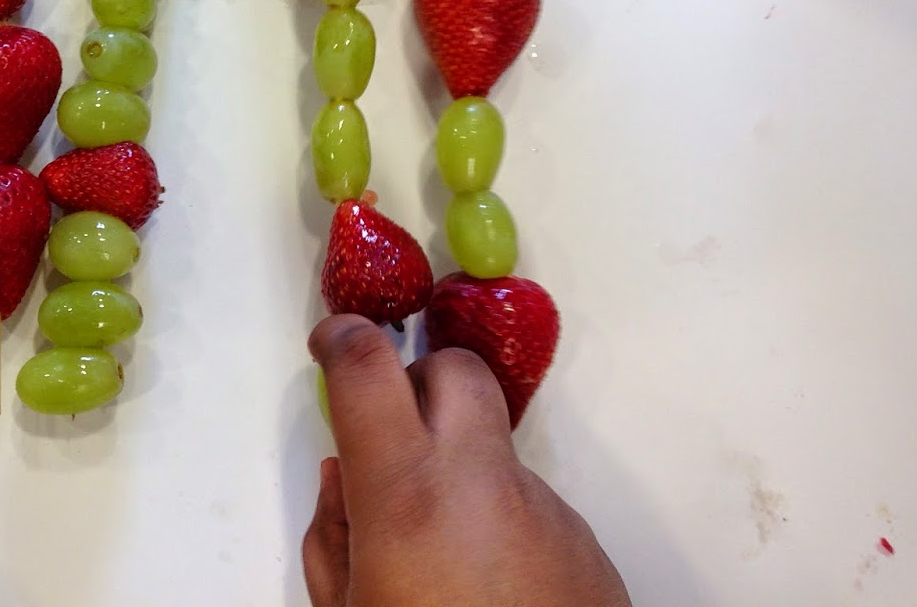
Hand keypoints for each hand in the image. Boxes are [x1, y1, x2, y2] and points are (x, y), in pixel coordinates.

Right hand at [306, 315, 630, 606]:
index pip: (366, 365)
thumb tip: (343, 482)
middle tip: (395, 439)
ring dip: (463, 473)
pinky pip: (531, 508)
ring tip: (443, 556)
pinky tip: (490, 591)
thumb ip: (331, 537)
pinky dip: (501, 525)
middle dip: (419, 384)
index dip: (342, 335)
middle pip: (455, 371)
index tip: (331, 341)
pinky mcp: (586, 545)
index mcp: (404, 492)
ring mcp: (543, 509)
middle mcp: (479, 481)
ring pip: (495, 452)